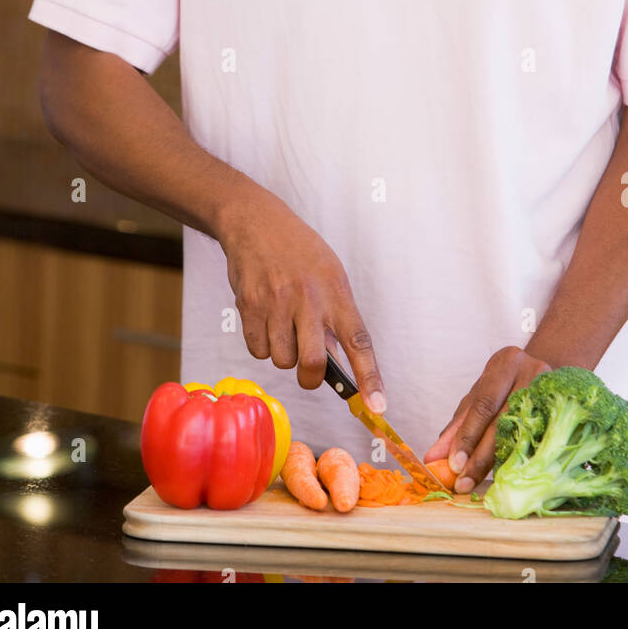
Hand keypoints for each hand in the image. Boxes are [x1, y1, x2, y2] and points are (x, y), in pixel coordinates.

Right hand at [218, 184, 385, 412]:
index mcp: (337, 291)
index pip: (359, 342)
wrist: (256, 222)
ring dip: (284, 354)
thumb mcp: (330, 274)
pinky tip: (265, 319)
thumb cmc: (299, 250)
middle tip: (309, 370)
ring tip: (283, 325)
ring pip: (282, 361)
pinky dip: (262, 345)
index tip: (377, 406)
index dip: (370, 377)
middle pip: (313, 364)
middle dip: (311, 378)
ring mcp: (277, 303)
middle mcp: (309, 299)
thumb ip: (336, 315)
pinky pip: (257, 351)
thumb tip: (338, 363)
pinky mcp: (250, 306)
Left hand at [423, 348, 553, 492]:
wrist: (552, 374)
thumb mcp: (482, 396)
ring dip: (499, 462)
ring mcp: (554, 394)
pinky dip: (520, 459)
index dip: (468, 436)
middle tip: (464, 482)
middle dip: (480, 456)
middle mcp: (532, 372)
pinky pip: (540, 440)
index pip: (484, 405)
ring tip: (482, 484)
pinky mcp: (565, 412)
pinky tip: (509, 476)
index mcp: (506, 363)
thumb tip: (433, 457)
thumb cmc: (508, 386)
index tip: (454, 465)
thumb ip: (458, 426)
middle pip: (503, 421)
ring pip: (523, 433)